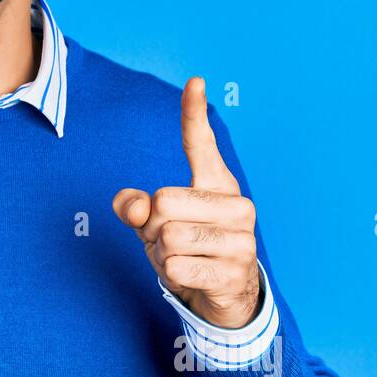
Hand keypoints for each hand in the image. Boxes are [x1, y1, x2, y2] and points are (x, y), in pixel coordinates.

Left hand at [112, 77, 260, 328]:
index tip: (194, 81)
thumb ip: (134, 207)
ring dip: (161, 255)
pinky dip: (171, 276)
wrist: (225, 295)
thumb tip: (134, 208)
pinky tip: (191, 276)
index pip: (202, 145)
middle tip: (169, 241)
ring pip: (167, 238)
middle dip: (152, 228)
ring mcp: (241, 240)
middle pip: (163, 203)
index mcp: (218, 185)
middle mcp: (237, 206)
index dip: (194, 114)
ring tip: (183, 259)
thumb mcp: (154, 225)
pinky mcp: (235, 272)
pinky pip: (175, 268)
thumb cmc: (188, 249)